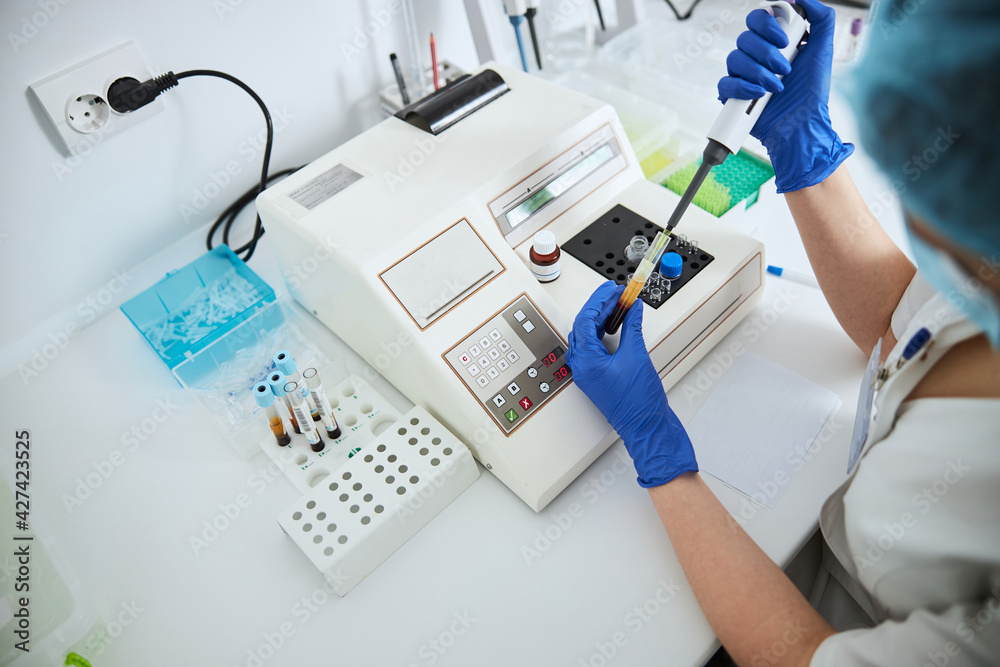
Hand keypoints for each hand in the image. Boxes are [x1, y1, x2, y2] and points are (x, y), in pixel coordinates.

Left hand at [566, 282, 696, 487]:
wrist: (646, 426)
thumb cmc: (639, 401)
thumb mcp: (637, 356)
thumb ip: (632, 328)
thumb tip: (632, 309)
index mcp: (586, 361)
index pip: (585, 320)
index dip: (599, 301)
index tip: (612, 289)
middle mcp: (581, 366)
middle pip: (582, 326)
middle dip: (598, 307)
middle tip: (615, 293)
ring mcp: (586, 372)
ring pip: (585, 336)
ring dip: (599, 319)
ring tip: (616, 305)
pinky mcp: (594, 376)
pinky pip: (592, 348)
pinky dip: (601, 333)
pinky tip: (614, 325)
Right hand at [717, 0, 852, 192]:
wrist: (802, 124)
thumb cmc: (812, 91)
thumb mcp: (824, 49)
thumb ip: (821, 17)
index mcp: (773, 41)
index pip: (757, 18)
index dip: (767, 25)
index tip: (784, 40)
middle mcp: (755, 56)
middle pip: (744, 38)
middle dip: (766, 53)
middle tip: (785, 68)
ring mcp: (742, 75)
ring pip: (733, 59)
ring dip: (758, 72)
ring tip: (777, 86)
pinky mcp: (732, 96)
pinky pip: (725, 83)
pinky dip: (743, 88)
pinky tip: (760, 94)